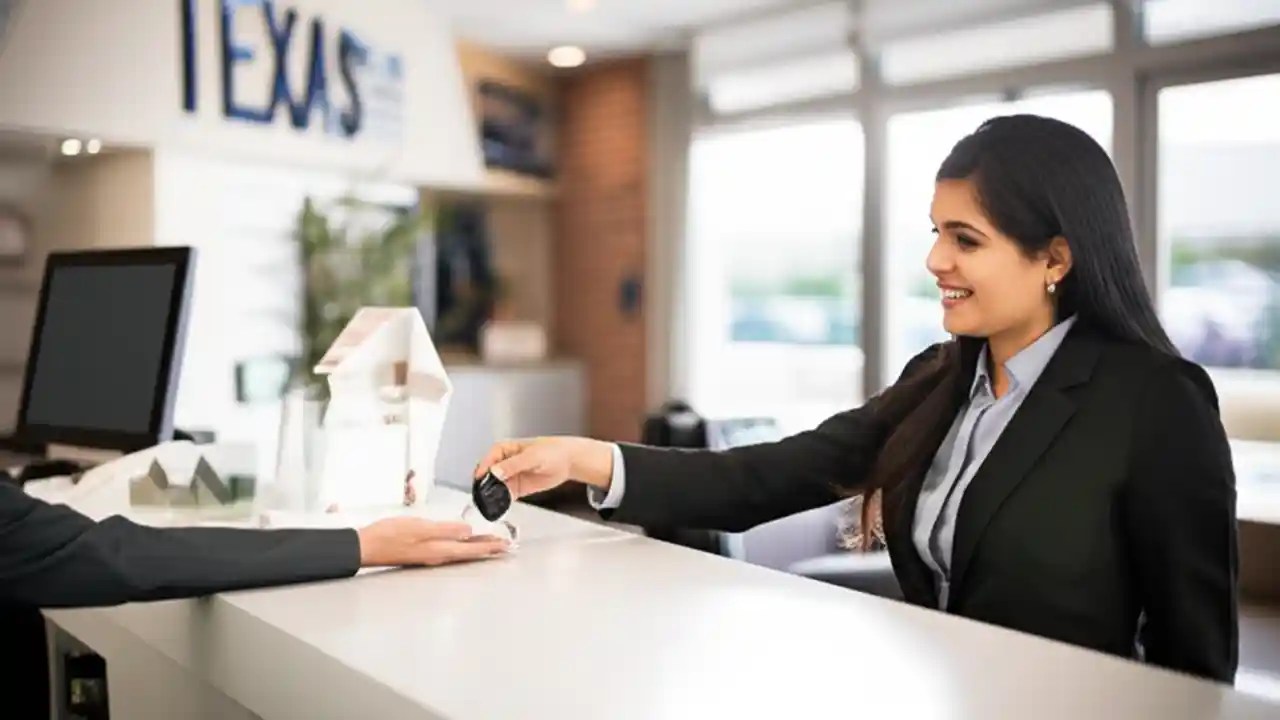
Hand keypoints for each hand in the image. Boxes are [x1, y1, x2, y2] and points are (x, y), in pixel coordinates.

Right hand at [356, 517, 508, 566]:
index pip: (471, 549)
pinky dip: (462, 547)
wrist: (366, 546)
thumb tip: (468, 531)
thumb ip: (445, 530)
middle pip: (469, 553)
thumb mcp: (419, 527)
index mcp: (439, 550)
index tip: (505, 545)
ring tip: (490, 544)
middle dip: (487, 549)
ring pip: (460, 553)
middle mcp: (438, 556)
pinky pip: (450, 551)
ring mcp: (430, 555)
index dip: (489, 547)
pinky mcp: (422, 552)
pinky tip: (462, 543)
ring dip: (476, 548)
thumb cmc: (389, 535)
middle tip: (504, 546)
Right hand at [476, 436, 613, 497]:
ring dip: (492, 495)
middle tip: (485, 494)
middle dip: (486, 485)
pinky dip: (502, 501)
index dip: (482, 471)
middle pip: (488, 475)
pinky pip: (505, 496)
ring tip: (492, 501)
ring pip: (495, 487)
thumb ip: (513, 464)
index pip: (487, 460)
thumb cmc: (552, 451)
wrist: (568, 461)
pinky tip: (501, 504)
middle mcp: (504, 463)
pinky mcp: (517, 488)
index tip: (479, 481)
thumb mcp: (532, 456)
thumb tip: (495, 471)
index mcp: (504, 450)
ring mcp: (510, 476)